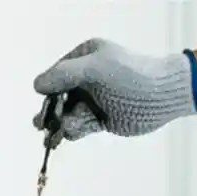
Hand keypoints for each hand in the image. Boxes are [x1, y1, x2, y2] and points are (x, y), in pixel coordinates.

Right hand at [33, 39, 196, 146]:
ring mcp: (93, 99)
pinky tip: (70, 134)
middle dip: (49, 113)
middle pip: (57, 97)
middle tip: (41, 126)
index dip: (49, 92)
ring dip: (58, 125)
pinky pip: (78, 126)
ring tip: (52, 137)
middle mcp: (86, 78)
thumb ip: (63, 74)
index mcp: (84, 58)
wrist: (160, 98)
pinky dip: (72, 131)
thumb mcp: (94, 69)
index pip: (56, 75)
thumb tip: (36, 85)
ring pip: (65, 114)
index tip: (47, 106)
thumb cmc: (129, 78)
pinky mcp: (100, 119)